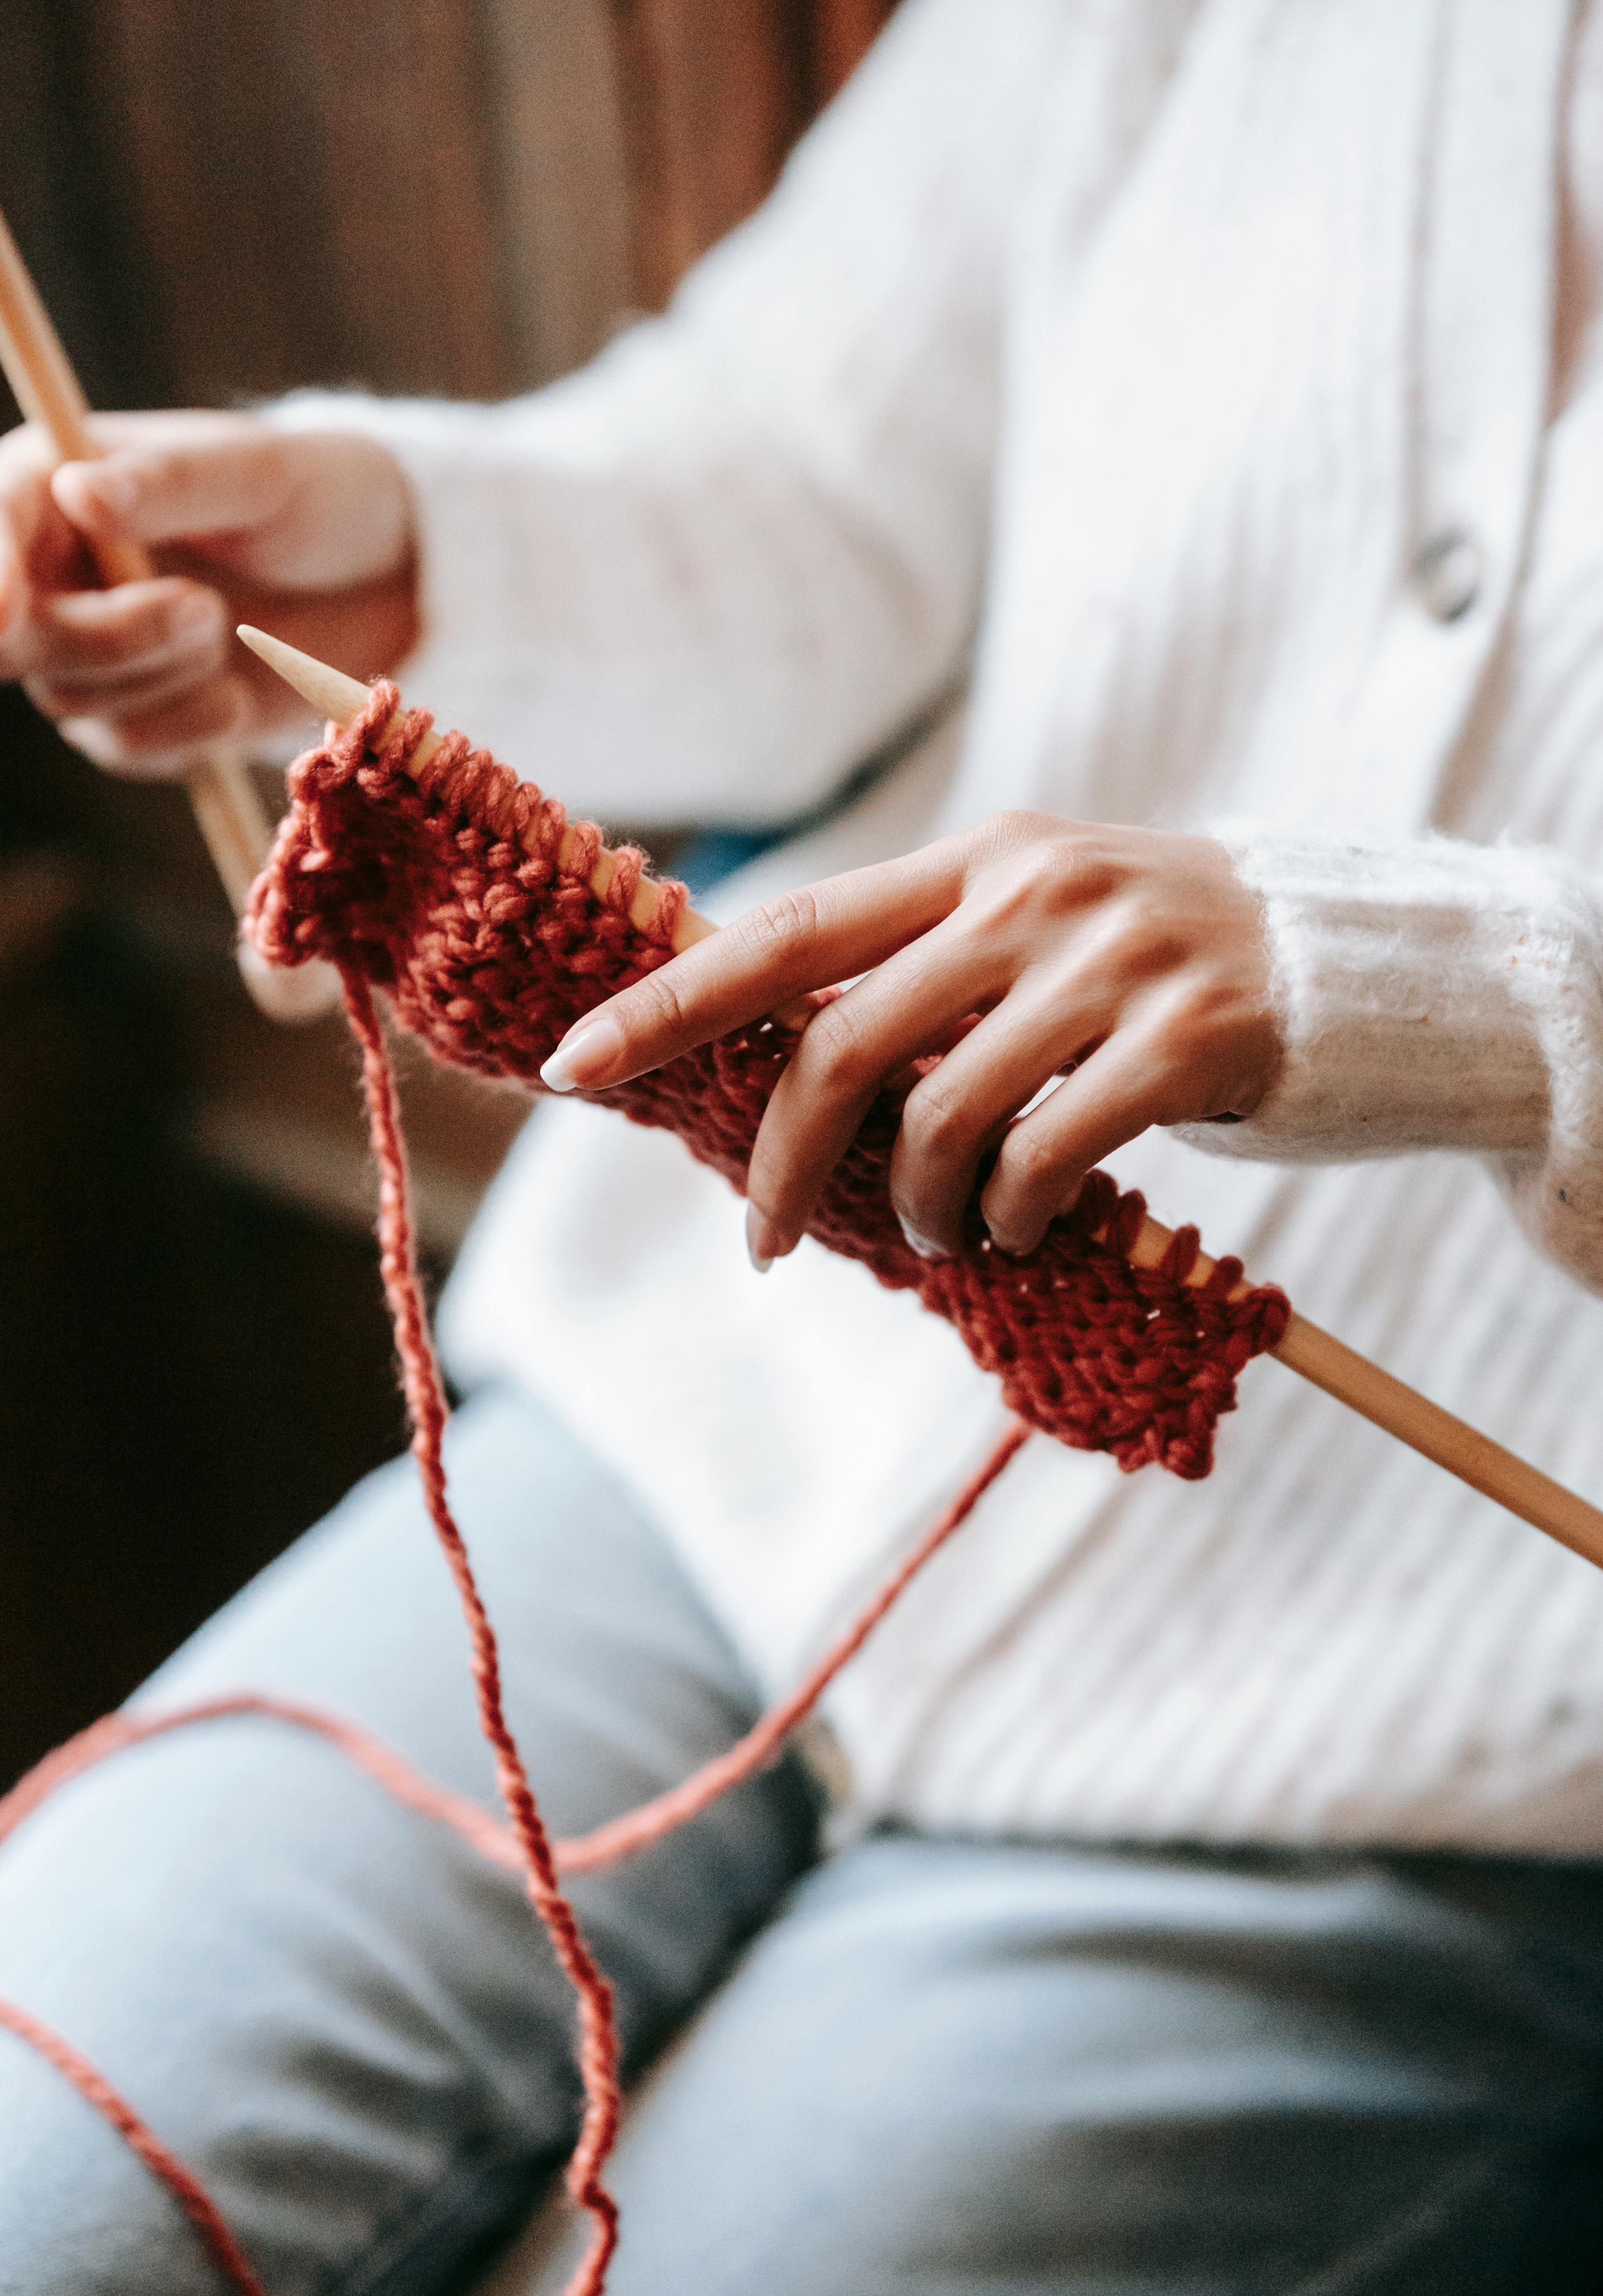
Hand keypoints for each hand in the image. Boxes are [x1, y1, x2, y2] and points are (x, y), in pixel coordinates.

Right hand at [0, 410, 417, 776]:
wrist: (385, 580)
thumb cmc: (317, 499)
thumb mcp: (258, 475)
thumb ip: (170, 482)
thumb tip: (77, 490)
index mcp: (57, 482)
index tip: (9, 615)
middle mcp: (53, 568)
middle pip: (16, 638)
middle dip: (109, 639)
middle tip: (205, 609)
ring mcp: (88, 647)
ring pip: (72, 699)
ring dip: (167, 677)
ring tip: (230, 626)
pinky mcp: (135, 713)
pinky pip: (128, 745)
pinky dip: (190, 727)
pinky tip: (237, 689)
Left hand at [541, 813, 1281, 1263]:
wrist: (1366, 966)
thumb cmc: (1165, 974)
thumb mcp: (1040, 934)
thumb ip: (927, 975)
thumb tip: (786, 1072)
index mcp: (978, 859)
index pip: (786, 931)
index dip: (670, 1003)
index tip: (574, 1066)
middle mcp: (1033, 893)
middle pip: (842, 1043)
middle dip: (779, 1162)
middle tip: (762, 1241)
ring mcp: (1115, 962)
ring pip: (941, 1116)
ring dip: (916, 1206)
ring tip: (942, 1232)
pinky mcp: (1189, 1040)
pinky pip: (1045, 1156)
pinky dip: (1008, 1216)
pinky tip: (1021, 1227)